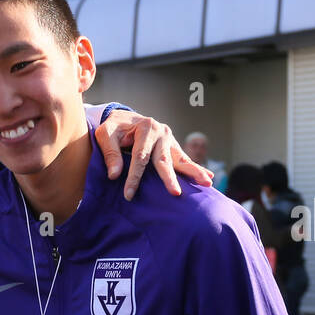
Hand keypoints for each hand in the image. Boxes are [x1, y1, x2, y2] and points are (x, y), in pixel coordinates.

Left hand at [95, 109, 213, 200]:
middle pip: (164, 159)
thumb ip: (110, 153)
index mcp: (145, 127)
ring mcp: (169, 139)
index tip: (129, 195)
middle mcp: (161, 132)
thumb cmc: (113, 129)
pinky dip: (195, 168)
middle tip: (175, 193)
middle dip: (169, 177)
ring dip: (193, 171)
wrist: (123, 119)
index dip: (134, 177)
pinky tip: (208, 177)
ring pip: (180, 159)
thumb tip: (114, 175)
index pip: (140, 157)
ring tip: (207, 183)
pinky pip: (184, 159)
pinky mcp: (172, 146)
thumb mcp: (105, 135)